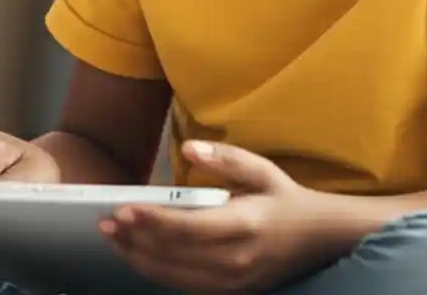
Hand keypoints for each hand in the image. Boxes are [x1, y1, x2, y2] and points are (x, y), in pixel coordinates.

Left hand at [101, 141, 328, 293]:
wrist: (321, 239)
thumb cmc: (286, 200)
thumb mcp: (262, 170)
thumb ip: (225, 158)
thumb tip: (188, 147)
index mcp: (244, 225)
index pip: (188, 228)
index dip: (152, 221)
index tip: (123, 209)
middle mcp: (236, 259)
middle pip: (173, 255)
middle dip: (134, 240)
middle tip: (105, 223)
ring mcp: (233, 281)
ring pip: (173, 275)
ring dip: (138, 257)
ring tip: (114, 238)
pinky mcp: (231, 292)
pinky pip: (184, 285)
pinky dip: (157, 271)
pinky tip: (139, 255)